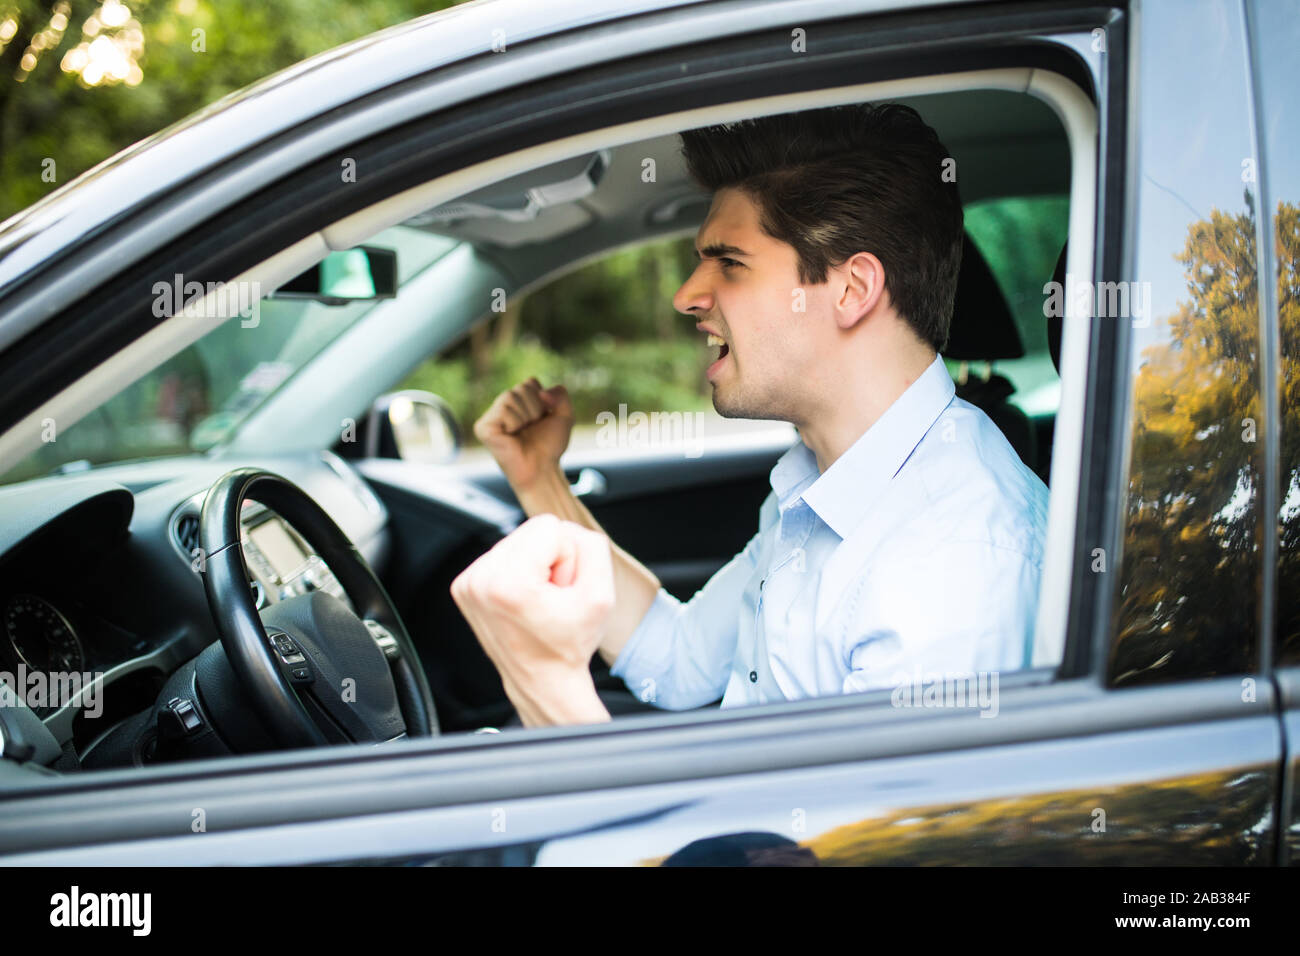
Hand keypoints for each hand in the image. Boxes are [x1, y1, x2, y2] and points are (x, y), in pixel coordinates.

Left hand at [450, 514, 612, 726]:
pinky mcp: (464, 586)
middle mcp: (480, 580)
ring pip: (518, 540)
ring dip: (534, 566)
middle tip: (551, 597)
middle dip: (550, 560)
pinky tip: (523, 600)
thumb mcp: (602, 595)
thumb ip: (592, 546)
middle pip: (532, 530)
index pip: (551, 526)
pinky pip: (503, 555)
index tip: (562, 592)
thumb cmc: (568, 645)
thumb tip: (568, 529)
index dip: (568, 559)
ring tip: (537, 601)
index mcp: (509, 582)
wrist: (542, 679)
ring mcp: (468, 583)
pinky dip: (518, 573)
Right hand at [473, 377, 573, 490]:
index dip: (543, 401)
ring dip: (525, 417)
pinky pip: (503, 410)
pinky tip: (511, 436)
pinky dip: (514, 423)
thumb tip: (541, 391)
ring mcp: (491, 416)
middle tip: (531, 429)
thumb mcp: (564, 416)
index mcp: (518, 401)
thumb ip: (561, 395)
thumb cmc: (549, 446)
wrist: (542, 469)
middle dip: (535, 409)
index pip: (531, 383)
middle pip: (521, 388)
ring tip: (522, 433)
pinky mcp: (483, 427)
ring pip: (510, 396)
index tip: (542, 420)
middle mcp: (502, 406)